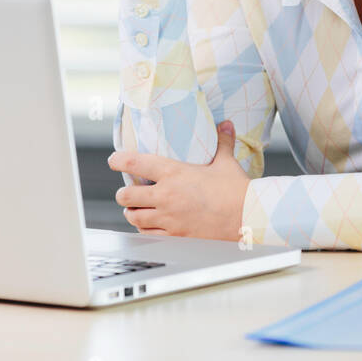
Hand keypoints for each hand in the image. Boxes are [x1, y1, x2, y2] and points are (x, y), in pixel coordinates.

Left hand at [109, 121, 249, 241]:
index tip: (113, 160)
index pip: (135, 163)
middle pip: (126, 196)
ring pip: (134, 217)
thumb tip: (225, 124)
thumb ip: (222, 143)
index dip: (118, 161)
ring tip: (136, 210)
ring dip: (132, 213)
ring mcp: (169, 218)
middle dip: (123, 194)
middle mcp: (166, 196)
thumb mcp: (226, 163)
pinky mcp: (175, 236)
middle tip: (127, 193)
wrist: (248, 218)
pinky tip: (149, 227)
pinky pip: (149, 234)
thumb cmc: (237, 191)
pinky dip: (145, 230)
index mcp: (174, 174)